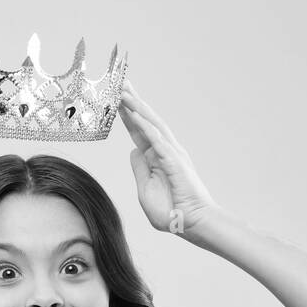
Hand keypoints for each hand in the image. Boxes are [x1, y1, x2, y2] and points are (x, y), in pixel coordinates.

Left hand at [118, 79, 217, 234]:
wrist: (191, 224)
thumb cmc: (171, 212)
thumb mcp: (145, 191)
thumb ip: (139, 170)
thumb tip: (133, 151)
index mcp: (156, 157)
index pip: (138, 131)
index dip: (126, 114)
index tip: (115, 98)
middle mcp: (164, 150)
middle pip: (145, 120)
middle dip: (132, 101)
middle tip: (119, 81)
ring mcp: (171, 154)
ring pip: (151, 124)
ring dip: (136, 107)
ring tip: (122, 91)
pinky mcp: (175, 161)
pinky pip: (157, 140)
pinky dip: (144, 126)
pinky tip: (133, 114)